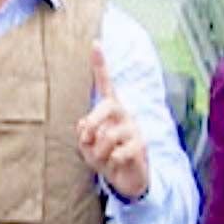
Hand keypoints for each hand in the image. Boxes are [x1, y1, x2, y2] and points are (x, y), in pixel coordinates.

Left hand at [77, 44, 147, 200]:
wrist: (127, 180)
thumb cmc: (106, 158)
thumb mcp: (88, 147)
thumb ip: (83, 134)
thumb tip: (84, 125)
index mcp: (111, 110)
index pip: (105, 83)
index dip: (100, 64)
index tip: (95, 43)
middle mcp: (124, 114)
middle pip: (106, 106)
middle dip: (92, 124)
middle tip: (87, 140)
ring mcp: (134, 129)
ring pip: (107, 135)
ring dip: (98, 152)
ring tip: (104, 158)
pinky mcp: (140, 146)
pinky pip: (116, 152)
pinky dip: (110, 163)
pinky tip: (116, 164)